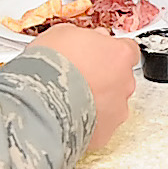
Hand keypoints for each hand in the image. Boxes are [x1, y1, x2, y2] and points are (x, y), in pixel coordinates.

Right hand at [29, 24, 139, 151]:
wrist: (39, 101)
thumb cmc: (50, 66)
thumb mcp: (62, 33)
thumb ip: (83, 36)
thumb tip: (85, 38)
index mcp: (119, 55)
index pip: (128, 49)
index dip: (111, 51)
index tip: (100, 53)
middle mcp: (124, 83)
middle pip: (121, 78)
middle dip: (104, 77)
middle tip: (79, 76)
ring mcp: (117, 110)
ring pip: (112, 104)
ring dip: (96, 101)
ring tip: (70, 99)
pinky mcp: (104, 134)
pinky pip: (99, 127)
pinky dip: (87, 123)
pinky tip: (68, 116)